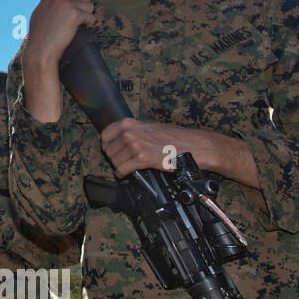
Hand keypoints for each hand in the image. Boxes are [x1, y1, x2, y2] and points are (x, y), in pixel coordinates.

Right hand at [22, 0, 94, 70]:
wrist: (40, 49)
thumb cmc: (40, 34)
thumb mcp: (41, 11)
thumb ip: (52, 2)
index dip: (75, 4)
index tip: (68, 16)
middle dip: (84, 7)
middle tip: (76, 19)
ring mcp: (67, 3)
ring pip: (90, 6)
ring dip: (86, 16)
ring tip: (75, 25)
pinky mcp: (75, 14)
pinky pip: (91, 17)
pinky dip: (88, 24)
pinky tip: (79, 29)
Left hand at [100, 118, 258, 185]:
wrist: (193, 146)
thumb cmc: (174, 136)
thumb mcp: (150, 126)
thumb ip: (134, 130)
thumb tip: (119, 138)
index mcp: (130, 123)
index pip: (105, 135)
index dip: (107, 145)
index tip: (111, 151)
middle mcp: (130, 132)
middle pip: (109, 150)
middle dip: (114, 158)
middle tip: (122, 162)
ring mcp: (135, 145)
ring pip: (115, 161)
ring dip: (119, 167)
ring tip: (127, 167)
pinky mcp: (142, 159)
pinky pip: (122, 169)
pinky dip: (122, 174)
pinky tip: (126, 175)